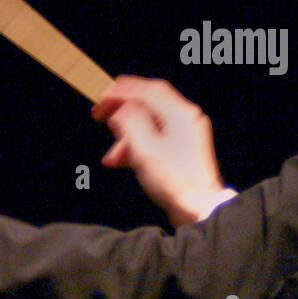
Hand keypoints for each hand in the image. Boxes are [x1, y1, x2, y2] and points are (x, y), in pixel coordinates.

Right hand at [92, 76, 226, 225]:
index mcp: (180, 114)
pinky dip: (136, 145)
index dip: (123, 89)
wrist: (198, 209)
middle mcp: (186, 119)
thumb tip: (121, 110)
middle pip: (148, 103)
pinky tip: (120, 160)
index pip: (149, 89)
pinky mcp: (182, 150)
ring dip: (126, 134)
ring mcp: (185, 134)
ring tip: (111, 154)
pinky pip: (154, 138)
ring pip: (149, 123)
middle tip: (100, 113)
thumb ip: (129, 122)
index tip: (102, 95)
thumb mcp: (144, 148)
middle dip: (121, 109)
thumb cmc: (175, 181)